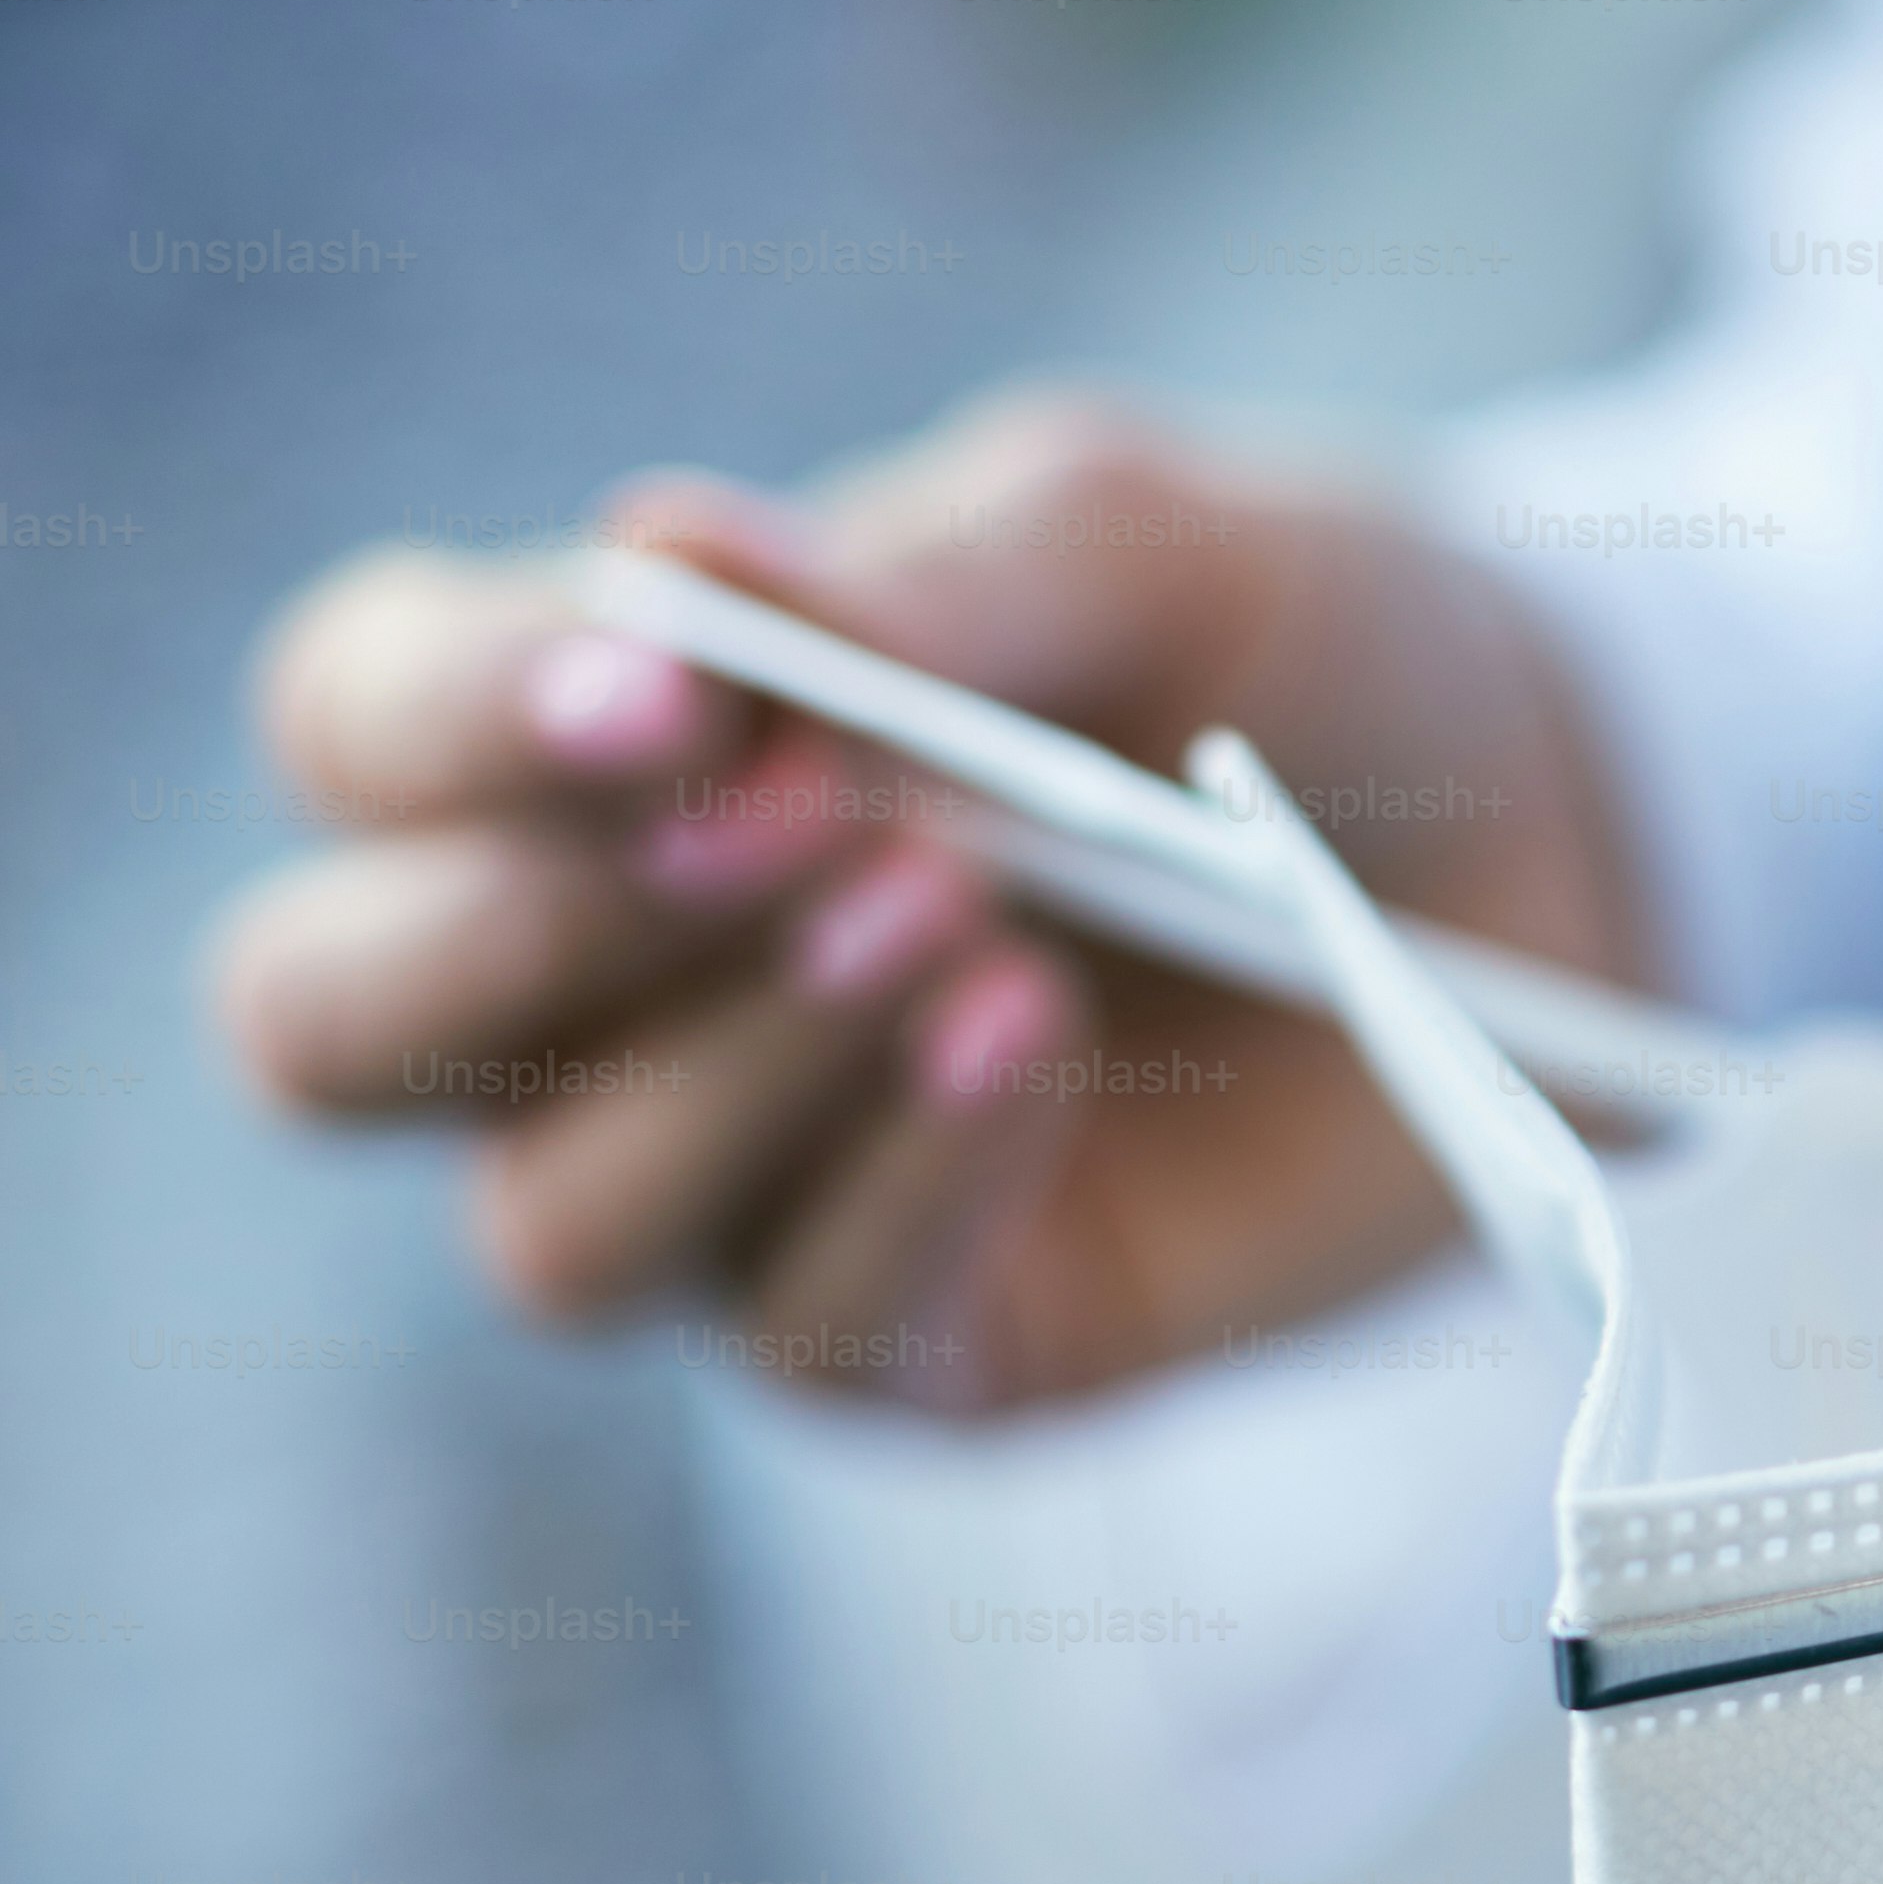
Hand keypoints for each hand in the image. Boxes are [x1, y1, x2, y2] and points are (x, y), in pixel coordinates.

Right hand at [213, 387, 1646, 1408]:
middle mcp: (610, 992)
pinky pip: (809, 1332)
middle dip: (510, 940)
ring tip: (963, 924)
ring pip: (555, 1228)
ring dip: (735, 1075)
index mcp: (593, 746)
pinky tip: (1028, 1043)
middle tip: (780, 833)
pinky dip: (905, 1185)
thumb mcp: (1143, 545)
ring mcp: (752, 1188)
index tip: (661, 689)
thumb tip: (672, 547)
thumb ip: (926, 576)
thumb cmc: (1299, 649)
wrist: (1553, 828)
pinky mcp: (932, 1337)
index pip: (365, 733)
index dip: (460, 720)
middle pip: (329, 1024)